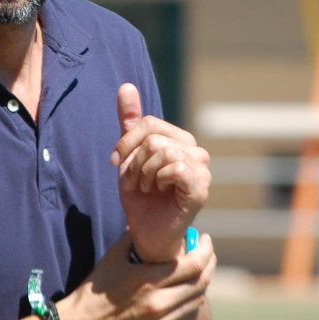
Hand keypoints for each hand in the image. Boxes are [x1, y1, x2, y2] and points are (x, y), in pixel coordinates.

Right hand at [57, 232, 214, 319]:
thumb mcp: (111, 259)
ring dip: (203, 283)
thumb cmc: (93, 293)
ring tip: (200, 271)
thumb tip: (147, 224)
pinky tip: (189, 293)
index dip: (205, 250)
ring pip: (197, 300)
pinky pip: (188, 318)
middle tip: (208, 253)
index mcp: (147, 280)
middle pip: (201, 281)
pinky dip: (193, 302)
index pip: (192, 264)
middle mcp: (158, 303)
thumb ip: (132, 239)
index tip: (206, 240)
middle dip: (210, 263)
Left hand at [111, 83, 210, 261]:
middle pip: (154, 138)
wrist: (145, 234)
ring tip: (146, 188)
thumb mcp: (129, 157)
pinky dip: (157, 179)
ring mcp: (202, 170)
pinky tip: (158, 192)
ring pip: (163, 151)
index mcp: (181, 141)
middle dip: (134, 162)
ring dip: (143, 173)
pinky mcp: (201, 188)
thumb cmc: (140, 197)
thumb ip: (129, 123)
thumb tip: (126, 86)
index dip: (127, 142)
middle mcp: (196, 152)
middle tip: (136, 182)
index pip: (150, 123)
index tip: (116, 162)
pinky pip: (175, 167)